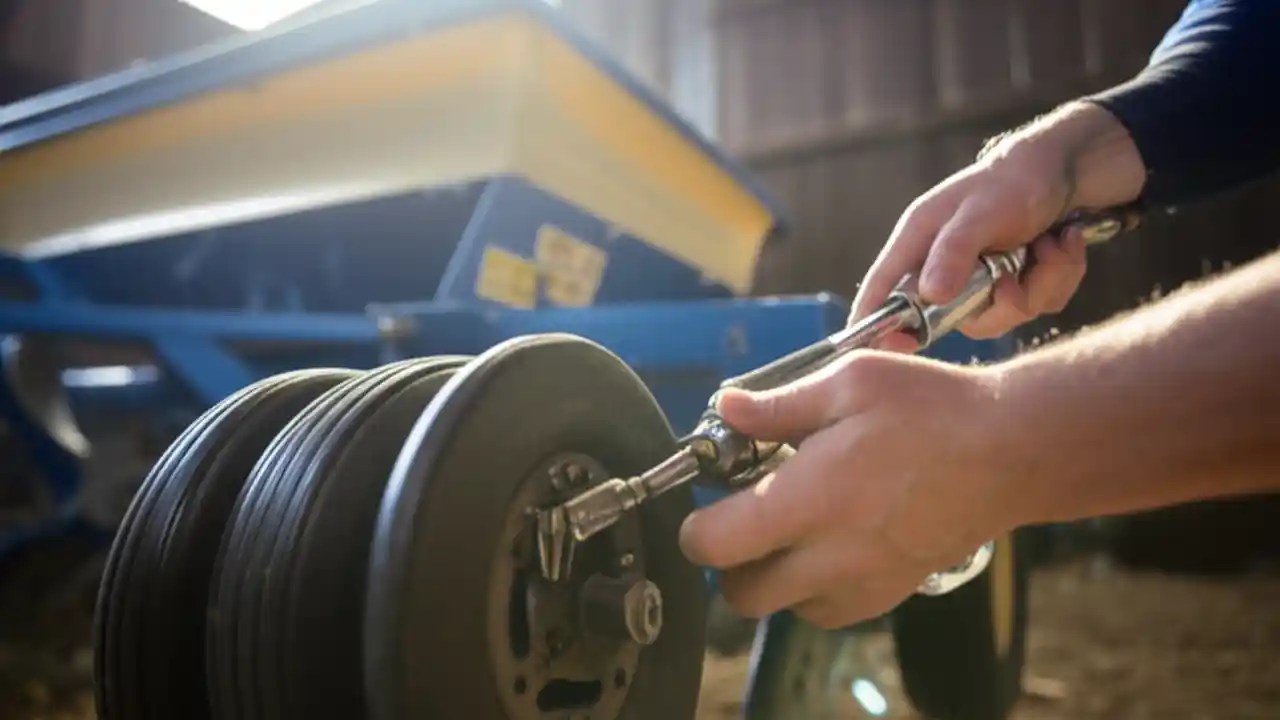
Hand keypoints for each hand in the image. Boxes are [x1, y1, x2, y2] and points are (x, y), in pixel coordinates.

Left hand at [678, 351, 1019, 628]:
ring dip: (770, 574)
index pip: (713, 544)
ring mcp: (862, 582)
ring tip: (790, 524)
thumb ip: (779, 404)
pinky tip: (828, 539)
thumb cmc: (932, 409)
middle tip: (744, 515)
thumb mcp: (851, 382)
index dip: (696, 523)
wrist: (1010, 451)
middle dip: (727, 560)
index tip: (709, 495)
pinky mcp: (889, 594)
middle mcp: (830, 555)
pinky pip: (825, 610)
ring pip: (782, 607)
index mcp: (810, 499)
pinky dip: (811, 587)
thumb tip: (726, 408)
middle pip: (739, 594)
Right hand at [850, 102, 1142, 344]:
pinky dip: (1058, 276)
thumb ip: (954, 252)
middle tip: (1017, 277)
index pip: (881, 290)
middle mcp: (944, 266)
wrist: (1066, 170)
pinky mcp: (1013, 283)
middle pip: (954, 319)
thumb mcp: (981, 213)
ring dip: (1040, 283)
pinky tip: (1062, 243)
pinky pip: (1036, 304)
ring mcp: (979, 279)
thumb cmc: (1012, 182)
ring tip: (1052, 245)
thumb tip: (929, 294)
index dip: (875, 323)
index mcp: (918, 243)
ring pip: (1003, 315)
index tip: (891, 348)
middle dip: (999, 304)